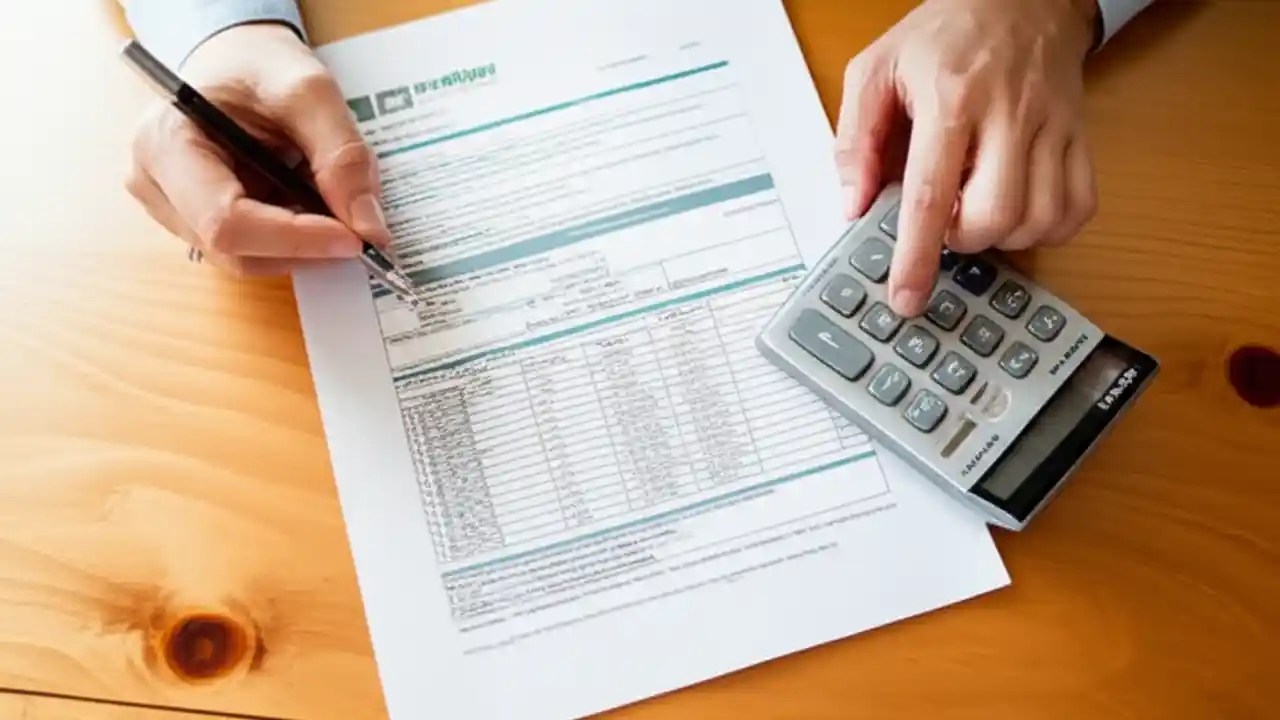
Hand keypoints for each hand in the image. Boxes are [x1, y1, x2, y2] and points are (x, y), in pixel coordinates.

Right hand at [125, 24, 390, 276]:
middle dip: (304, 246)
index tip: (355, 238)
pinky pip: (251, 250)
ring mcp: (172, 209)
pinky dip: (290, 237)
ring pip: (247, 258)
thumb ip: (342, 156)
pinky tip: (304, 200)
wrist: (236, 60)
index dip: (296, 239)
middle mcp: (156, 184)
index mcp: (167, 144)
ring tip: (325, 195)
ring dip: (300, 243)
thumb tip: (368, 228)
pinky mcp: (195, 222)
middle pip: (236, 251)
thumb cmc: (259, 64)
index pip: (227, 222)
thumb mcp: (310, 91)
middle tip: (357, 225)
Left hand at [835, 0, 1099, 315]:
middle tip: (943, 222)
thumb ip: (855, 140)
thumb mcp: (876, 70)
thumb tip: (854, 205)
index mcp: (949, 100)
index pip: (930, 196)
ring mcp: (1051, 127)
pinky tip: (1020, 213)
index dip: (916, 257)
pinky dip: (1049, 228)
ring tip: (977, 212)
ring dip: (1004, 238)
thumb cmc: (944, 34)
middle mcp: (1008, 116)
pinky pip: (1079, 207)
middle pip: (994, 216)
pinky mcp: (1079, 135)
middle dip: (961, 241)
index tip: (906, 297)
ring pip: (1040, 220)